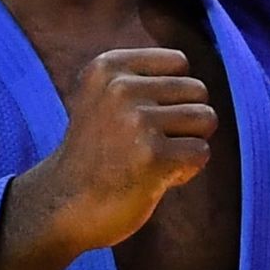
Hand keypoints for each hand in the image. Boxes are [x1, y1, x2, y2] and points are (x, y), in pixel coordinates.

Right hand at [40, 48, 217, 251]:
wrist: (63, 207)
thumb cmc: (98, 153)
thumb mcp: (107, 98)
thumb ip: (147, 79)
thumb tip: (201, 85)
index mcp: (108, 67)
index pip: (179, 63)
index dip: (172, 95)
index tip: (140, 119)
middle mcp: (120, 87)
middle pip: (198, 91)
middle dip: (185, 121)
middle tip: (147, 145)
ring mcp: (136, 121)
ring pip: (207, 119)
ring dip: (188, 145)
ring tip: (151, 159)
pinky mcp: (153, 156)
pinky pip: (201, 152)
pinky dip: (186, 171)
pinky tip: (154, 179)